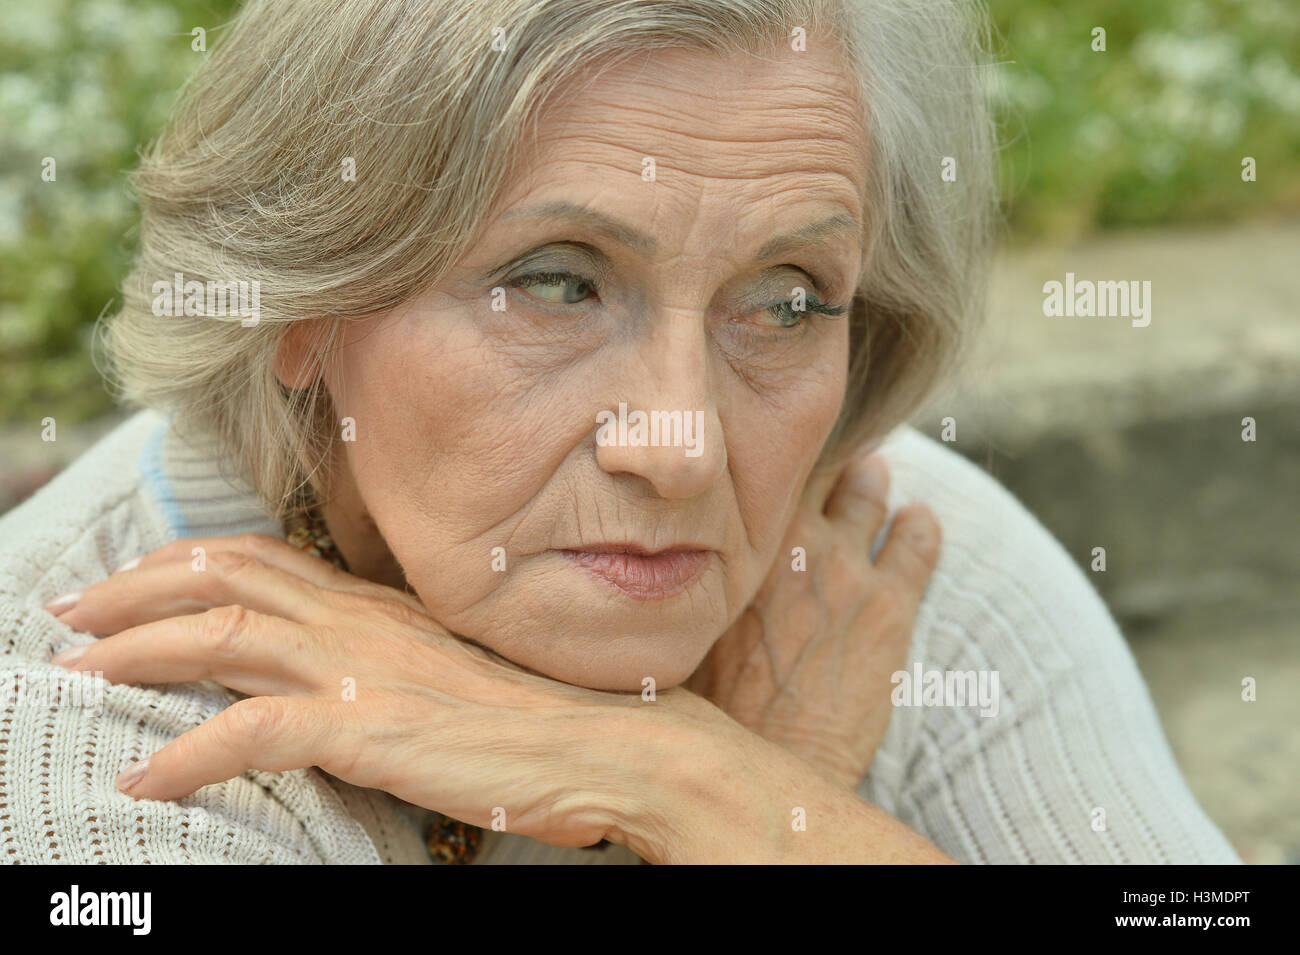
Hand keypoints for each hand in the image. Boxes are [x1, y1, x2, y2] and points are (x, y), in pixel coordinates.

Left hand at [45, 534, 724, 852]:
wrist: (617, 745)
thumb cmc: (544, 722)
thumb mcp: (453, 679)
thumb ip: (394, 666)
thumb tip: (347, 682)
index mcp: (383, 607)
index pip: (267, 560)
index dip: (187, 563)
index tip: (133, 580)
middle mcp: (365, 623)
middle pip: (227, 579)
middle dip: (136, 587)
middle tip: (71, 610)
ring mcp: (367, 669)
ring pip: (222, 638)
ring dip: (135, 652)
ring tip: (74, 673)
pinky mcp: (373, 725)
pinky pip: (255, 732)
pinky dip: (188, 752)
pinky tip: (144, 777)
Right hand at [684, 450, 940, 790]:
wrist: (768, 769)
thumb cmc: (712, 709)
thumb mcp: (682, 627)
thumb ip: (687, 576)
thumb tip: (666, 547)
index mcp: (735, 542)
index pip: (756, 467)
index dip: (765, 456)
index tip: (768, 453)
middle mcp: (792, 542)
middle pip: (814, 464)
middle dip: (820, 457)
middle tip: (821, 458)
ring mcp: (846, 569)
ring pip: (868, 489)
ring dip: (870, 481)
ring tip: (871, 477)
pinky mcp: (891, 605)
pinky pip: (919, 539)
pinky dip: (920, 525)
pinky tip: (918, 521)